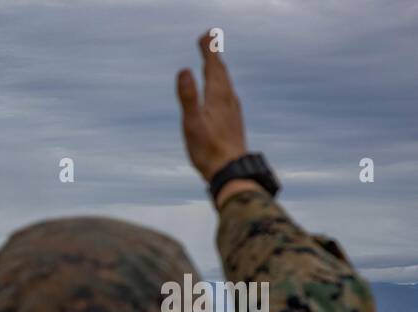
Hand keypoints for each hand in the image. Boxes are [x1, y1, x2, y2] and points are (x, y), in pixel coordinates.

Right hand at [177, 33, 247, 181]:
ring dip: (218, 70)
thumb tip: (184, 69)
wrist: (231, 170)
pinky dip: (222, 86)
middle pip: (221, 71)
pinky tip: (221, 94)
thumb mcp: (192, 123)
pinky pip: (227, 95)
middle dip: (213, 55)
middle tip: (207, 39)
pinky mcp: (233, 121)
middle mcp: (228, 99)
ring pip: (225, 83)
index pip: (213, 66)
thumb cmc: (208, 149)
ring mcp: (232, 110)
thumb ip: (188, 96)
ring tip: (213, 63)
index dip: (208, 50)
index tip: (204, 35)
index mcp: (218, 96)